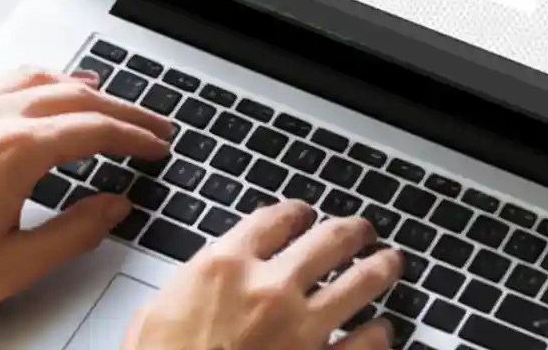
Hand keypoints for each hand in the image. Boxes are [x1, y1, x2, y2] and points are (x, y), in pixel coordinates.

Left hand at [0, 67, 173, 337]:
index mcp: (13, 153)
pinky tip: (50, 93)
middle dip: (122, 109)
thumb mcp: (20, 264)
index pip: (94, 129)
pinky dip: (40, 82)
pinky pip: (4, 82)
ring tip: (111, 101)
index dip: (135, 136)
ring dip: (83, 89)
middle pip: (75, 97)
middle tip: (152, 124)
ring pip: (39, 79)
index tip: (157, 145)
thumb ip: (78, 230)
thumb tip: (116, 206)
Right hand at [124, 200, 403, 349]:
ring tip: (390, 263)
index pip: (274, 219)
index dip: (296, 212)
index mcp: (224, 266)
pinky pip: (366, 343)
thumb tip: (210, 278)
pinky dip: (379, 334)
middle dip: (352, 232)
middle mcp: (269, 288)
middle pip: (328, 241)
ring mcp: (301, 328)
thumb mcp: (157, 312)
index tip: (304, 213)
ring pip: (360, 283)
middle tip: (363, 231)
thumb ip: (195, 284)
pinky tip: (382, 329)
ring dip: (381, 269)